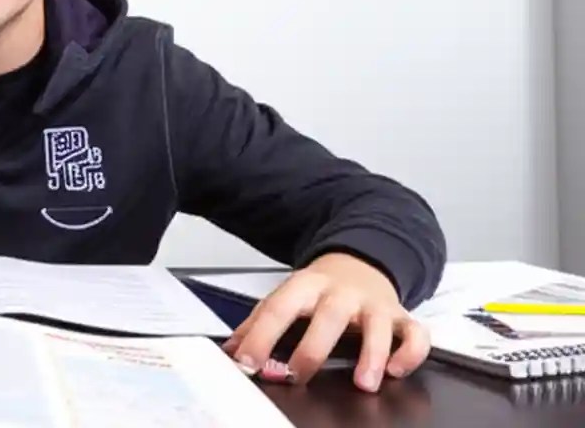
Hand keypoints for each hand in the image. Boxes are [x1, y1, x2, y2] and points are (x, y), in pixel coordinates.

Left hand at [222, 252, 430, 391]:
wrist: (360, 262)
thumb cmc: (319, 289)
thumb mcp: (286, 297)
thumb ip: (258, 323)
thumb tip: (231, 350)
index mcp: (305, 286)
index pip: (279, 308)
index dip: (260, 336)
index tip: (247, 362)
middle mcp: (341, 293)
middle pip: (328, 316)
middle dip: (311, 349)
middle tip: (295, 376)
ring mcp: (373, 304)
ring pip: (378, 325)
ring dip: (372, 354)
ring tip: (363, 383)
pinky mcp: (400, 316)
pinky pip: (414, 333)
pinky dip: (410, 352)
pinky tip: (396, 370)